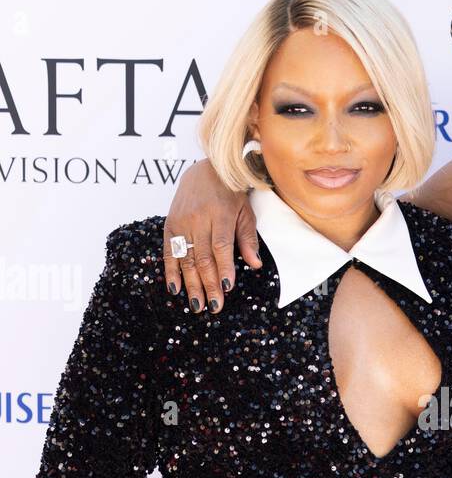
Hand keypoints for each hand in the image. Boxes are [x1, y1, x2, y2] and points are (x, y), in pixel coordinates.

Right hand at [163, 159, 261, 312]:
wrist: (205, 170)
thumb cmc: (230, 193)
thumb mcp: (245, 212)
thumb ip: (248, 239)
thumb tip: (255, 265)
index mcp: (219, 214)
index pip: (220, 246)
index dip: (223, 268)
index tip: (226, 288)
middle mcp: (197, 219)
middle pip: (203, 257)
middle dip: (208, 284)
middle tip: (214, 306)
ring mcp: (181, 222)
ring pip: (186, 258)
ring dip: (191, 284)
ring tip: (198, 305)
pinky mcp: (170, 225)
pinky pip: (169, 252)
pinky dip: (171, 272)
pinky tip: (175, 289)